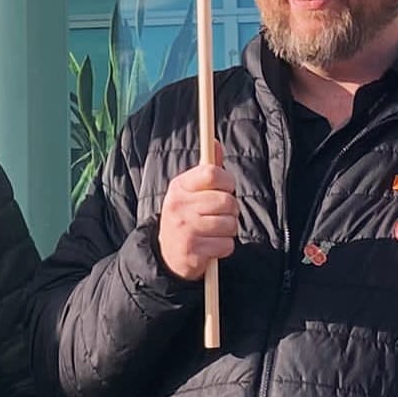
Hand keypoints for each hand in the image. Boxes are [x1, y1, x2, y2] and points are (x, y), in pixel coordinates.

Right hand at [157, 148, 237, 280]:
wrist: (167, 253)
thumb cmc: (186, 216)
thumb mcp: (189, 191)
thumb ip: (206, 170)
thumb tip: (214, 143)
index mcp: (179, 187)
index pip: (211, 173)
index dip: (227, 181)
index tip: (225, 188)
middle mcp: (179, 205)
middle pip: (227, 201)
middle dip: (231, 210)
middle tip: (220, 214)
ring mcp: (185, 228)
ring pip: (230, 224)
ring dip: (228, 230)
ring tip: (214, 231)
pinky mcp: (193, 250)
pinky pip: (227, 245)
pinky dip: (224, 247)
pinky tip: (211, 245)